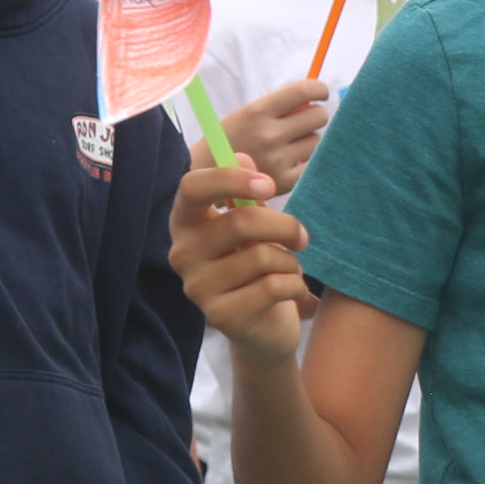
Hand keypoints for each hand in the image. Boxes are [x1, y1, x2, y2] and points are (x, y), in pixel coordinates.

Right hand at [171, 162, 311, 359]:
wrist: (262, 330)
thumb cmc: (256, 268)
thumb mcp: (253, 228)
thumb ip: (246, 195)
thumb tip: (240, 153)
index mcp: (185, 223)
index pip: (192, 187)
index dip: (231, 179)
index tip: (267, 185)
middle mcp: (182, 253)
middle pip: (240, 222)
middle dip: (284, 226)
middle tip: (302, 237)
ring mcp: (197, 287)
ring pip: (261, 257)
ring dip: (290, 262)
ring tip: (289, 270)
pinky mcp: (220, 316)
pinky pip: (272, 286)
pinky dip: (294, 285)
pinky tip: (292, 291)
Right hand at [222, 76, 331, 197]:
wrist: (207, 177)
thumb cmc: (232, 140)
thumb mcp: (246, 115)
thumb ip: (278, 107)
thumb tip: (315, 100)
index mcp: (256, 112)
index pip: (303, 91)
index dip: (319, 89)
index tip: (320, 93)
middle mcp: (268, 135)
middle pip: (318, 116)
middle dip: (314, 116)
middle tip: (302, 123)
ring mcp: (277, 160)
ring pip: (318, 141)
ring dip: (308, 140)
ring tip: (288, 145)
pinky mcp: (284, 183)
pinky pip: (312, 164)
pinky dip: (306, 161)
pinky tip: (291, 161)